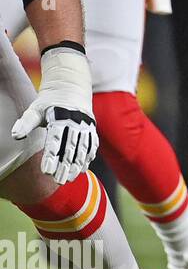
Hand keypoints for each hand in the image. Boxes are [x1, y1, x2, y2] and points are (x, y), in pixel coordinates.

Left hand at [11, 46, 98, 184]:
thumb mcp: (35, 109)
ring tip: (69, 179)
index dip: (51, 157)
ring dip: (76, 165)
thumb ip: (25, 123)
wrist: (71, 87)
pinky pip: (91, 146)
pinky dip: (87, 158)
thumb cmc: (48, 101)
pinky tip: (81, 170)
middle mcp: (76, 122)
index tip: (46, 172)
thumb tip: (15, 136)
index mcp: (61, 117)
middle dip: (65, 166)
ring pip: (82, 149)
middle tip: (58, 181)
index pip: (56, 141)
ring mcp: (86, 125)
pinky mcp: (91, 128)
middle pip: (70, 148)